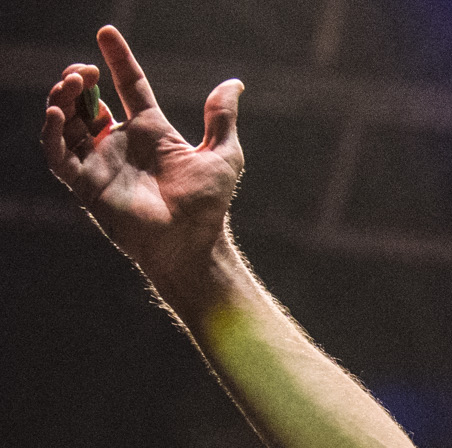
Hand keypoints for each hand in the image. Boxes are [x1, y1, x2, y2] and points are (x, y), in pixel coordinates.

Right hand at [41, 27, 244, 299]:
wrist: (192, 245)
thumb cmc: (208, 206)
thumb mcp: (223, 155)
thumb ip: (221, 118)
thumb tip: (234, 83)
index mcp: (151, 131)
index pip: (129, 85)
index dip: (117, 59)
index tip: (106, 32)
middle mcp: (122, 143)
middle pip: (89, 100)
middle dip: (80, 79)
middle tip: (84, 70)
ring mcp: (101, 162)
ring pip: (67, 121)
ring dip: (62, 98)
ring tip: (72, 83)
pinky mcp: (86, 184)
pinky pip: (57, 154)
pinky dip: (51, 131)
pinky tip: (58, 113)